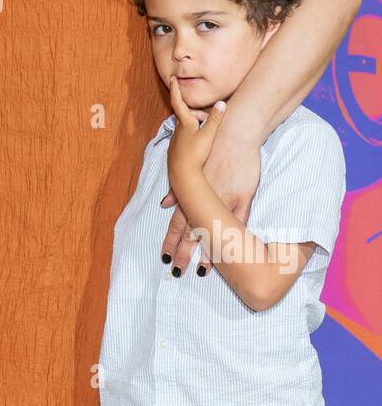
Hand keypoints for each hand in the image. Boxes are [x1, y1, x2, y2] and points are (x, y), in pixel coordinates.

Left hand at [161, 86, 261, 274]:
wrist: (232, 132)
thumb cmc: (210, 147)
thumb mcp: (190, 166)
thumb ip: (177, 189)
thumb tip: (163, 204)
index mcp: (191, 193)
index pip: (178, 222)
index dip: (171, 240)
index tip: (164, 257)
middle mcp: (204, 199)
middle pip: (191, 232)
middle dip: (183, 253)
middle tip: (175, 271)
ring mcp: (223, 200)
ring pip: (213, 231)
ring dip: (207, 253)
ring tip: (200, 273)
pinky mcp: (241, 198)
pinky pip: (236, 224)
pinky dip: (233, 239)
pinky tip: (230, 254)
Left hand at [166, 76, 224, 180]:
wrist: (183, 176)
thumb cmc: (195, 155)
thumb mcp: (208, 135)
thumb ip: (215, 119)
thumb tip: (222, 103)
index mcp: (185, 124)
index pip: (178, 102)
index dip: (176, 89)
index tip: (172, 79)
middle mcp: (178, 131)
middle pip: (185, 116)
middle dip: (196, 113)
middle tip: (207, 117)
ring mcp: (176, 142)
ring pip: (185, 128)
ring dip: (195, 126)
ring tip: (206, 133)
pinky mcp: (176, 152)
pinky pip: (184, 140)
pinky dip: (192, 138)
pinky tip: (199, 147)